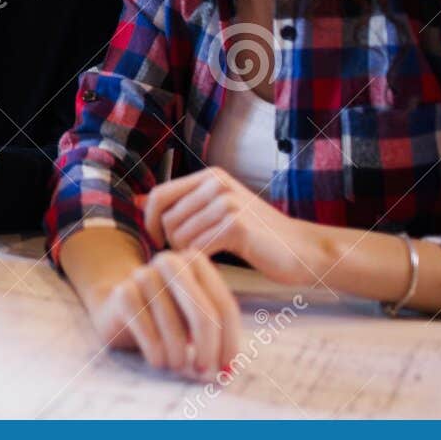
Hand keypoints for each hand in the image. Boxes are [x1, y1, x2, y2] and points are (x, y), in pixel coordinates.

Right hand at [85, 249, 241, 379]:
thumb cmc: (164, 315)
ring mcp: (143, 275)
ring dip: (178, 354)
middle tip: (204, 371)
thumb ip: (213, 330)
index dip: (230, 342)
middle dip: (208, 349)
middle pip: (203, 313)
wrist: (117, 307)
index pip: (224, 306)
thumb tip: (229, 366)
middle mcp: (170, 262)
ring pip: (173, 324)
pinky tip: (157, 360)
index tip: (228, 369)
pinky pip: (146, 328)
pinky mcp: (122, 292)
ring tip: (176, 364)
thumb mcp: (192, 315)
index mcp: (194, 262)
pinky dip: (155, 350)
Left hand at [145, 166, 326, 286]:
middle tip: (190, 255)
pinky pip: (196, 248)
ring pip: (178, 236)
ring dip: (187, 254)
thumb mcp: (220, 209)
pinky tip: (216, 263)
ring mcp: (227, 202)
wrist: (303, 249)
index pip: (158, 195)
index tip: (155, 241)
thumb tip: (138, 201)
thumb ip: (186, 205)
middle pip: (166, 218)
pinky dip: (200, 261)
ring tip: (208, 258)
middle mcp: (217, 183)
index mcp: (211, 176)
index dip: (148, 221)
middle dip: (170, 243)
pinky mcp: (235, 226)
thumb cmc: (257, 236)